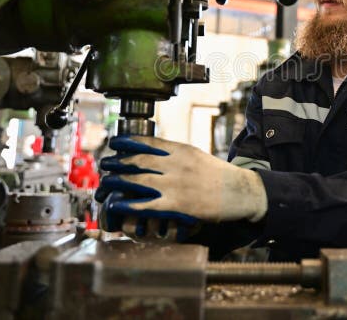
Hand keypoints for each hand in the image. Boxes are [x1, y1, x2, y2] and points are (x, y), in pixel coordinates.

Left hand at [96, 136, 267, 224]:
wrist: (242, 192)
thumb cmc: (221, 176)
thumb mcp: (199, 157)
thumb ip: (178, 155)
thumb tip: (157, 154)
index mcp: (182, 150)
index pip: (149, 142)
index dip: (127, 142)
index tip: (114, 142)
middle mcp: (176, 164)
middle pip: (138, 160)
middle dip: (117, 162)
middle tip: (105, 164)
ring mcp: (176, 184)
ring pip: (138, 180)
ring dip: (118, 182)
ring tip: (105, 183)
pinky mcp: (178, 204)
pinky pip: (147, 204)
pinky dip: (129, 205)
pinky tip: (117, 205)